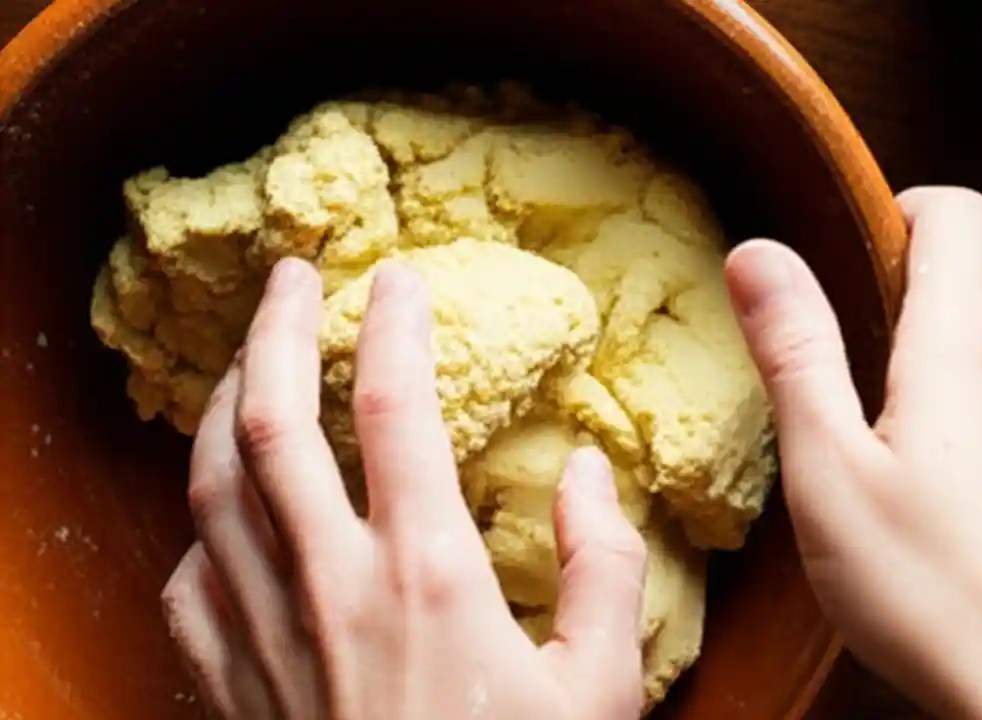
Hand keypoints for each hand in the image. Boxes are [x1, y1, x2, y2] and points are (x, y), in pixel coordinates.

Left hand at [161, 259, 647, 719]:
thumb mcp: (599, 689)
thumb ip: (604, 569)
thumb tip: (588, 475)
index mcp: (428, 574)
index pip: (393, 406)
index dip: (391, 324)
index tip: (398, 278)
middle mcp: (331, 587)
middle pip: (272, 421)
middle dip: (274, 329)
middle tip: (289, 275)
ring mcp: (268, 635)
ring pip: (213, 486)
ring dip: (221, 405)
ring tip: (244, 361)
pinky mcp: (235, 685)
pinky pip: (192, 580)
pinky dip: (202, 527)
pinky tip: (224, 512)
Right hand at [725, 187, 981, 718]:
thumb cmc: (933, 590)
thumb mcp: (828, 470)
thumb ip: (796, 353)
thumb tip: (759, 255)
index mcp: (961, 351)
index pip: (960, 216)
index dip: (905, 208)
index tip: (855, 244)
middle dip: (946, 251)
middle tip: (876, 301)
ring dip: (978, 310)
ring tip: (905, 374)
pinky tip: (953, 446)